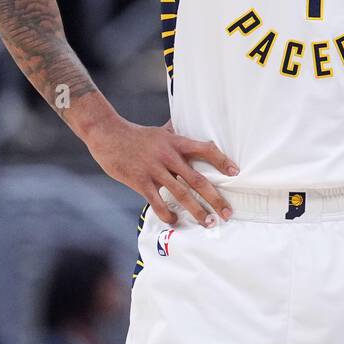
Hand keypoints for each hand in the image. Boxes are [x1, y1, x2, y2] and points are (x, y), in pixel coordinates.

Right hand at [85, 116, 238, 225]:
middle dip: (215, 198)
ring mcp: (154, 170)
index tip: (235, 172)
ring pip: (180, 194)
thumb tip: (193, 120)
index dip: (221, 160)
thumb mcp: (161, 131)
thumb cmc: (138, 135)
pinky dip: (167, 214)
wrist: (108, 135)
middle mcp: (169, 157)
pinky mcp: (140, 182)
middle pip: (197, 180)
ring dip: (196, 210)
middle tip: (227, 213)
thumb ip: (177, 131)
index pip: (205, 149)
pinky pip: (157, 202)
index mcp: (176, 143)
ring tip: (208, 222)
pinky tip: (175, 221)